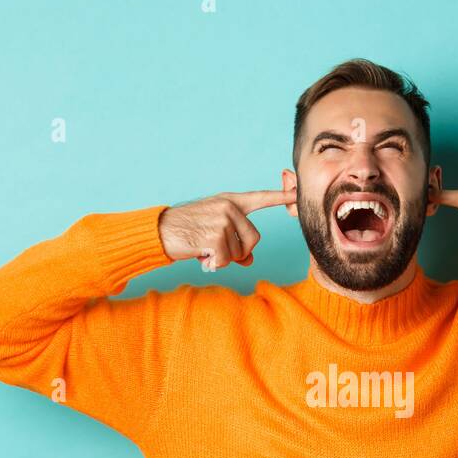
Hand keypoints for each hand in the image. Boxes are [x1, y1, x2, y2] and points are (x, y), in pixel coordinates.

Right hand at [159, 188, 295, 268]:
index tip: (298, 193)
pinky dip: (215, 264)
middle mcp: (229, 207)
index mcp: (230, 202)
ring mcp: (222, 220)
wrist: (159, 231)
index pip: (260, 198)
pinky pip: (226, 260)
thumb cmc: (188, 231)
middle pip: (254, 240)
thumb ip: (236, 243)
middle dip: (239, 252)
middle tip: (217, 250)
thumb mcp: (215, 233)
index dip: (281, 197)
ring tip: (205, 249)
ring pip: (240, 253)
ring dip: (223, 258)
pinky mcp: (215, 235)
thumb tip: (249, 260)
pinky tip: (202, 255)